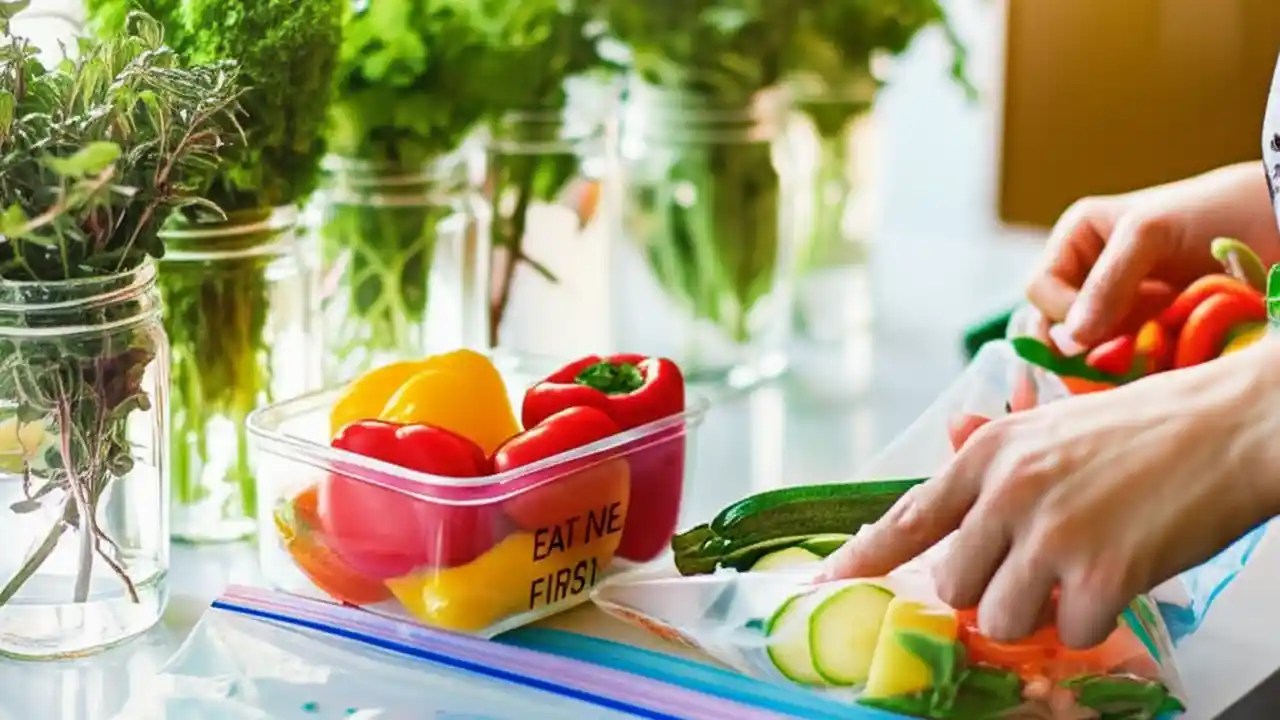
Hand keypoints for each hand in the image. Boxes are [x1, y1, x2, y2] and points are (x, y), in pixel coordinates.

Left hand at [819, 340, 1279, 647]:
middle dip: (988, 589)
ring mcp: (1050, 535)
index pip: (905, 519)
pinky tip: (1119, 579)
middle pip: (953, 585)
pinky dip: (1095, 621)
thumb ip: (994, 453)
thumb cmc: (1145, 425)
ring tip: (1076, 575)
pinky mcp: (1101, 576)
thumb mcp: (1051, 424)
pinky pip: (1071, 633)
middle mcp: (1006, 492)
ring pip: (1001, 620)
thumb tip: (951, 443)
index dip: (860, 559)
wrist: (1231, 425)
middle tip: (1033, 569)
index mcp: (988, 453)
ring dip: (1036, 614)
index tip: (823, 583)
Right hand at [1026, 162, 1278, 349]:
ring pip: (1087, 350)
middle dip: (1081, 345)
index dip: (1063, 313)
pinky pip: (1122, 362)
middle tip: (1121, 351)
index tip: (1101, 328)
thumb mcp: (1149, 234)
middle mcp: (1090, 276)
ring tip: (1149, 351)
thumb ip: (1105, 284)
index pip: (1040, 291)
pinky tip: (1160, 359)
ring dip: (1109, 360)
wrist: (1279, 221)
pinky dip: (1134, 369)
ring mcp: (1120, 308)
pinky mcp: (1148, 334)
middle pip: (1055, 325)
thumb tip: (1068, 342)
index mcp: (1077, 242)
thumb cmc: (1212, 211)